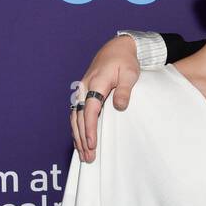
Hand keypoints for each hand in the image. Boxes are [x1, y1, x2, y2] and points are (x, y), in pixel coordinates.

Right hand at [71, 34, 139, 163]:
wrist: (117, 48)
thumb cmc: (125, 61)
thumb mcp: (130, 74)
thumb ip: (125, 91)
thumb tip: (119, 107)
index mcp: (96, 83)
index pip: (90, 110)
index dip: (89, 128)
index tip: (92, 144)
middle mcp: (85, 88)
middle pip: (78, 117)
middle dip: (81, 138)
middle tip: (88, 157)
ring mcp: (82, 91)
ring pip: (75, 117)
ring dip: (78, 136)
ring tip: (84, 155)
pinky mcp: (84, 94)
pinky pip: (77, 114)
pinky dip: (77, 129)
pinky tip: (80, 141)